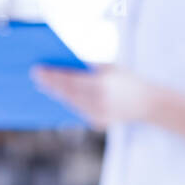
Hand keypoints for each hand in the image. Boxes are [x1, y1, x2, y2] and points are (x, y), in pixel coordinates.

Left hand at [30, 63, 153, 130]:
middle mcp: (98, 102)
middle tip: (35, 77)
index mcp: (101, 85)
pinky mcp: (98, 122)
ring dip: (56, 94)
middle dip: (50, 85)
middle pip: (66, 93)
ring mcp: (98, 115)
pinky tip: (58, 95)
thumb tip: (64, 61)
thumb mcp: (110, 67)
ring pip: (70, 103)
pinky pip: (79, 110)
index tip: (36, 70)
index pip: (69, 80)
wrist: (149, 103)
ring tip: (43, 85)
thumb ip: (89, 65)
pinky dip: (69, 102)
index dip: (51, 76)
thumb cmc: (128, 79)